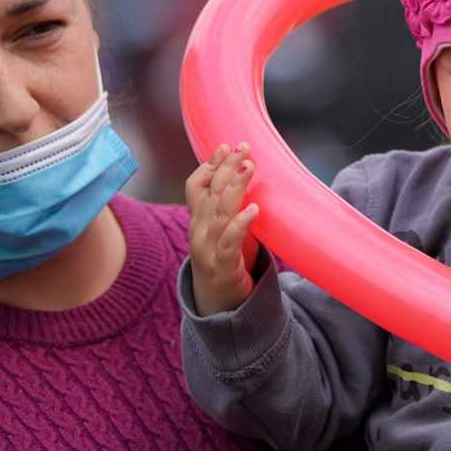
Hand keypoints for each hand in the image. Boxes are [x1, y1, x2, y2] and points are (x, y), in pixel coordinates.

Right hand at [185, 142, 260, 315]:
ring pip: (219, 212)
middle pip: (210, 192)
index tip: (226, 145)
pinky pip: (230, 241)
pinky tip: (254, 209)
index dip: (209, 164)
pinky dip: (241, 223)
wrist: (219, 305)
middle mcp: (198, 230)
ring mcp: (207, 248)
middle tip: (244, 148)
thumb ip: (229, 206)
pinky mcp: (222, 266)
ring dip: (234, 187)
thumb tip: (249, 174)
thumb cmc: (227, 260)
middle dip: (226, 167)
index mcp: (197, 219)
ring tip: (249, 168)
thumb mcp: (225, 229)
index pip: (196, 185)